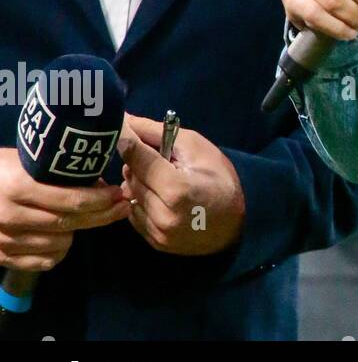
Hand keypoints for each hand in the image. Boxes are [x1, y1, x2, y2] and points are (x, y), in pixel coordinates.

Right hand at [0, 147, 129, 271]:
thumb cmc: (2, 169)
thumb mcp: (27, 162)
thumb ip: (58, 173)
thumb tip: (99, 183)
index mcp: (18, 187)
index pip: (71, 200)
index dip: (101, 199)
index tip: (118, 194)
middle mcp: (9, 215)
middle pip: (68, 223)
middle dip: (101, 216)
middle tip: (121, 207)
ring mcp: (2, 239)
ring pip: (58, 245)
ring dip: (77, 232)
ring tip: (84, 218)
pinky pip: (41, 262)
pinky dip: (58, 252)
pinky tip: (64, 238)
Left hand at [116, 115, 245, 255]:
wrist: (236, 223)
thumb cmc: (220, 178)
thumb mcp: (197, 147)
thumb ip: (158, 133)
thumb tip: (125, 119)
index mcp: (176, 188)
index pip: (136, 157)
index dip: (124, 138)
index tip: (116, 124)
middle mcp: (162, 214)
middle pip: (130, 177)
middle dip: (137, 163)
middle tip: (155, 159)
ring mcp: (157, 232)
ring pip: (128, 196)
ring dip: (138, 183)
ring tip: (159, 180)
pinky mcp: (153, 242)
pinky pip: (132, 214)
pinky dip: (141, 201)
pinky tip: (158, 198)